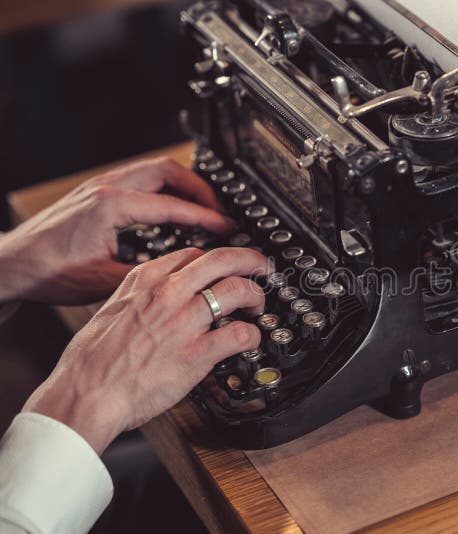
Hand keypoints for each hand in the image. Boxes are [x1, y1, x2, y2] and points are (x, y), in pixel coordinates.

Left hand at [0, 157, 234, 304]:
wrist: (10, 265)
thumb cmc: (47, 272)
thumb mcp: (104, 281)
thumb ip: (149, 274)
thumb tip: (182, 274)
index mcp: (112, 207)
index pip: (174, 206)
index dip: (206, 217)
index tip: (227, 227)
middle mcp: (107, 189)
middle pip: (169, 171)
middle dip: (200, 190)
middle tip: (219, 211)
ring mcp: (100, 187)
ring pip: (155, 170)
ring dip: (182, 186)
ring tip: (201, 209)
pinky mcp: (95, 192)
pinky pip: (140, 179)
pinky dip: (163, 189)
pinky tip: (169, 210)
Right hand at [23, 247, 269, 452]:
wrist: (84, 395)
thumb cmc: (91, 362)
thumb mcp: (111, 311)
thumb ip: (138, 299)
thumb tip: (154, 299)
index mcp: (144, 281)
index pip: (192, 254)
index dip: (216, 258)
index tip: (226, 265)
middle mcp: (167, 294)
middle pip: (222, 259)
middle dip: (250, 259)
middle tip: (261, 267)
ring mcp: (183, 322)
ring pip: (237, 289)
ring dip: (255, 295)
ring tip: (258, 306)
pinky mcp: (196, 354)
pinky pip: (239, 334)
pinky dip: (252, 335)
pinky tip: (251, 340)